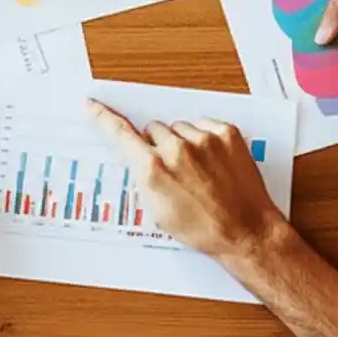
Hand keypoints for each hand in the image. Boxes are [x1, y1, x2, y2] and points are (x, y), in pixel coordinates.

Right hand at [87, 99, 286, 257]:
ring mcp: (203, 139)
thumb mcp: (158, 212)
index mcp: (153, 170)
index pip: (120, 134)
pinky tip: (212, 162)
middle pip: (154, 129)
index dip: (103, 117)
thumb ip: (144, 178)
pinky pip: (203, 124)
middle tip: (173, 169)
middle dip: (158, 144)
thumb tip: (138, 157)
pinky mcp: (226, 133)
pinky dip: (204, 139)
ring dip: (183, 141)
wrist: (246, 231)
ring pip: (179, 127)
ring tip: (197, 169)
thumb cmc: (203, 228)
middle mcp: (176, 149)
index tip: (91, 104)